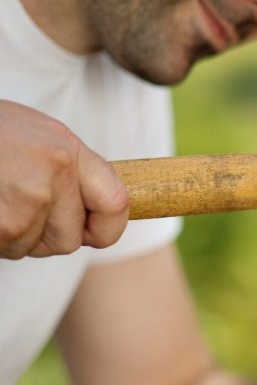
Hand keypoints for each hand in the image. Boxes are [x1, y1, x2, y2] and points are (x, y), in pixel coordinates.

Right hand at [0, 99, 127, 258]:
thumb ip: (69, 172)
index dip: (107, 229)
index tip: (92, 233)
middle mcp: (53, 172)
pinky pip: (4, 248)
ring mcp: (24, 198)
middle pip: (68, 240)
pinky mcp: (0, 222)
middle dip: (44, 236)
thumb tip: (98, 220)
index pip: (116, 204)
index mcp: (68, 149)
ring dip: (11, 235)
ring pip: (30, 248)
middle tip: (15, 206)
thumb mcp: (35, 136)